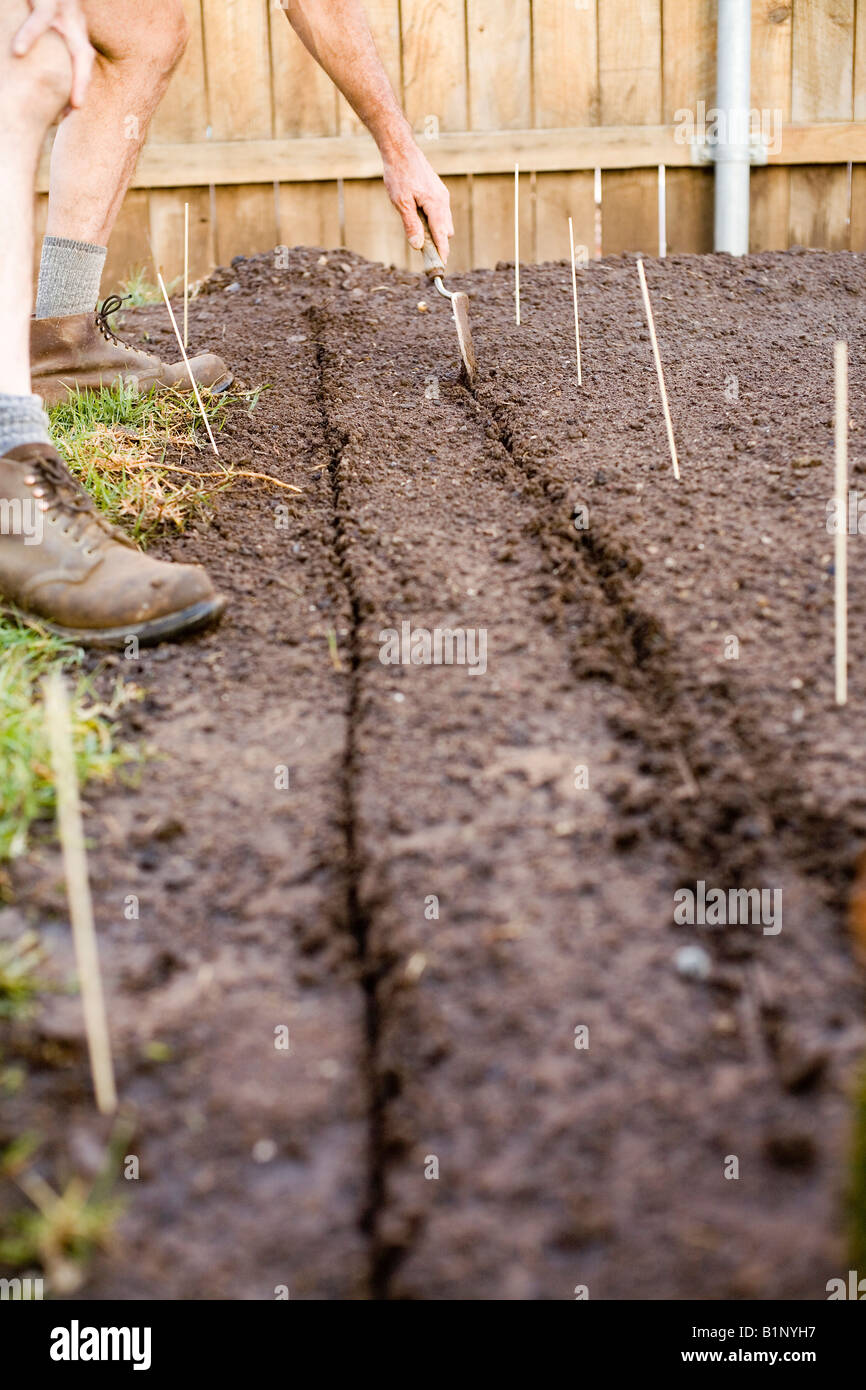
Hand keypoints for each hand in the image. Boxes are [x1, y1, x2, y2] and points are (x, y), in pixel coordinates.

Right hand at [12, 0, 94, 108]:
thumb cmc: (37, 0)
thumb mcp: (46, 20)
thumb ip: (45, 43)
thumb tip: (26, 67)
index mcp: (74, 29)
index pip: (83, 62)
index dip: (80, 86)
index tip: (72, 111)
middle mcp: (73, 20)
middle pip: (83, 55)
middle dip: (82, 82)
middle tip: (75, 108)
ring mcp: (63, 7)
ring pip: (68, 39)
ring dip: (59, 66)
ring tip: (47, 91)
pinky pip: (41, 18)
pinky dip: (29, 35)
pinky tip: (19, 51)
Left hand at [382, 141, 453, 264]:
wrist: (401, 150)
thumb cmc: (399, 175)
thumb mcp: (401, 203)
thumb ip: (411, 225)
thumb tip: (418, 246)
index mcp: (436, 205)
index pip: (442, 236)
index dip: (441, 253)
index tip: (440, 267)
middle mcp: (443, 201)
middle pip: (446, 232)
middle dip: (438, 243)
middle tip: (424, 253)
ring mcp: (442, 196)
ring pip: (444, 222)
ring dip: (435, 232)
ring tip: (419, 235)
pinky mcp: (438, 192)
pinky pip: (440, 213)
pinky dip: (433, 221)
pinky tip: (419, 219)